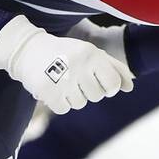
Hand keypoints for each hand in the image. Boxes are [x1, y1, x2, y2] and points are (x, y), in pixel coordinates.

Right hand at [0, 15, 132, 114]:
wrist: (28, 50)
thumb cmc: (67, 52)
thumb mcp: (91, 53)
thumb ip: (114, 68)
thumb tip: (130, 87)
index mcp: (93, 54)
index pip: (113, 85)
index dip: (108, 87)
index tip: (98, 81)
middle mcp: (79, 66)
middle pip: (97, 96)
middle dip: (88, 90)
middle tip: (74, 76)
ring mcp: (63, 80)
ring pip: (80, 104)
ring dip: (73, 96)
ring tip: (63, 80)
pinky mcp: (48, 92)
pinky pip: (64, 109)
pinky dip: (59, 102)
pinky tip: (54, 87)